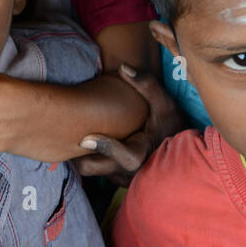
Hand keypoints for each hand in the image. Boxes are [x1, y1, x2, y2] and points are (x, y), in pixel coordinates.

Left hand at [74, 64, 182, 184]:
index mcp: (142, 155)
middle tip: (63, 128)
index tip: (87, 138)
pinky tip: (83, 137)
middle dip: (75, 151)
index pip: (124, 157)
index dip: (105, 147)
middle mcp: (127, 172)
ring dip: (79, 152)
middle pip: (91, 167)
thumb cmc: (172, 129)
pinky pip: (94, 170)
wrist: (182, 156)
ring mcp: (119, 178)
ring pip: (88, 169)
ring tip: (68, 130)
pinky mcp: (114, 180)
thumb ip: (147, 85)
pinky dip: (88, 156)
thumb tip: (123, 67)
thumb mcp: (166, 106)